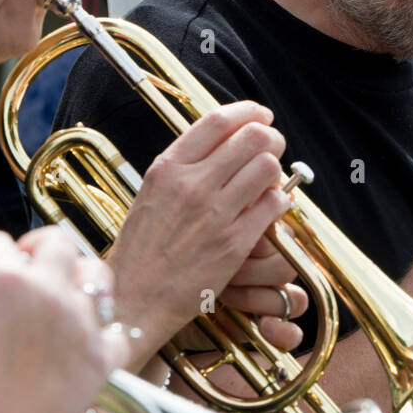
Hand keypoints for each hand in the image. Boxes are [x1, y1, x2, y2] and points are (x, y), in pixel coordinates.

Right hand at [0, 228, 129, 412]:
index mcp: (4, 280)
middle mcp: (50, 290)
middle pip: (55, 240)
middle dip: (35, 248)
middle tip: (21, 269)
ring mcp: (82, 319)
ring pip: (96, 272)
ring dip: (78, 277)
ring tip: (58, 293)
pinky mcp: (102, 350)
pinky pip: (115, 328)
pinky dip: (102, 330)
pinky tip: (82, 337)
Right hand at [107, 101, 293, 354]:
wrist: (133, 300)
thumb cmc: (143, 249)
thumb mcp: (152, 195)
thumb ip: (184, 167)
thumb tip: (223, 141)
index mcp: (167, 168)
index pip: (217, 120)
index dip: (249, 112)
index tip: (262, 116)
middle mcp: (191, 185)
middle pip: (252, 137)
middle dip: (271, 138)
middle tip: (274, 148)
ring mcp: (214, 214)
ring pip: (268, 166)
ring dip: (276, 171)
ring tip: (269, 182)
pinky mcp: (234, 243)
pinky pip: (274, 204)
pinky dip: (279, 202)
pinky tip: (271, 208)